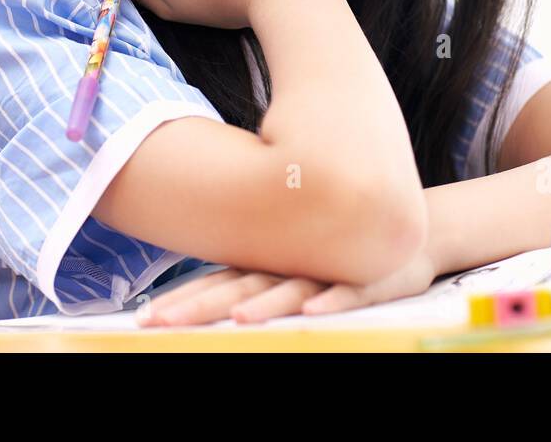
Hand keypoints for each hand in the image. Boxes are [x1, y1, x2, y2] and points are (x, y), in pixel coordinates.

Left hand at [133, 249, 438, 326]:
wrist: (405, 228)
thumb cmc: (336, 251)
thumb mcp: (291, 260)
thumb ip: (252, 270)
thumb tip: (209, 289)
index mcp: (267, 263)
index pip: (217, 283)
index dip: (183, 299)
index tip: (145, 317)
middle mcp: (289, 265)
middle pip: (238, 288)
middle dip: (199, 308)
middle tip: (161, 321)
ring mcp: (326, 270)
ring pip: (289, 290)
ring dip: (263, 305)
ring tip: (236, 318)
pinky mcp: (364, 278)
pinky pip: (347, 292)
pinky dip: (330, 302)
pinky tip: (312, 312)